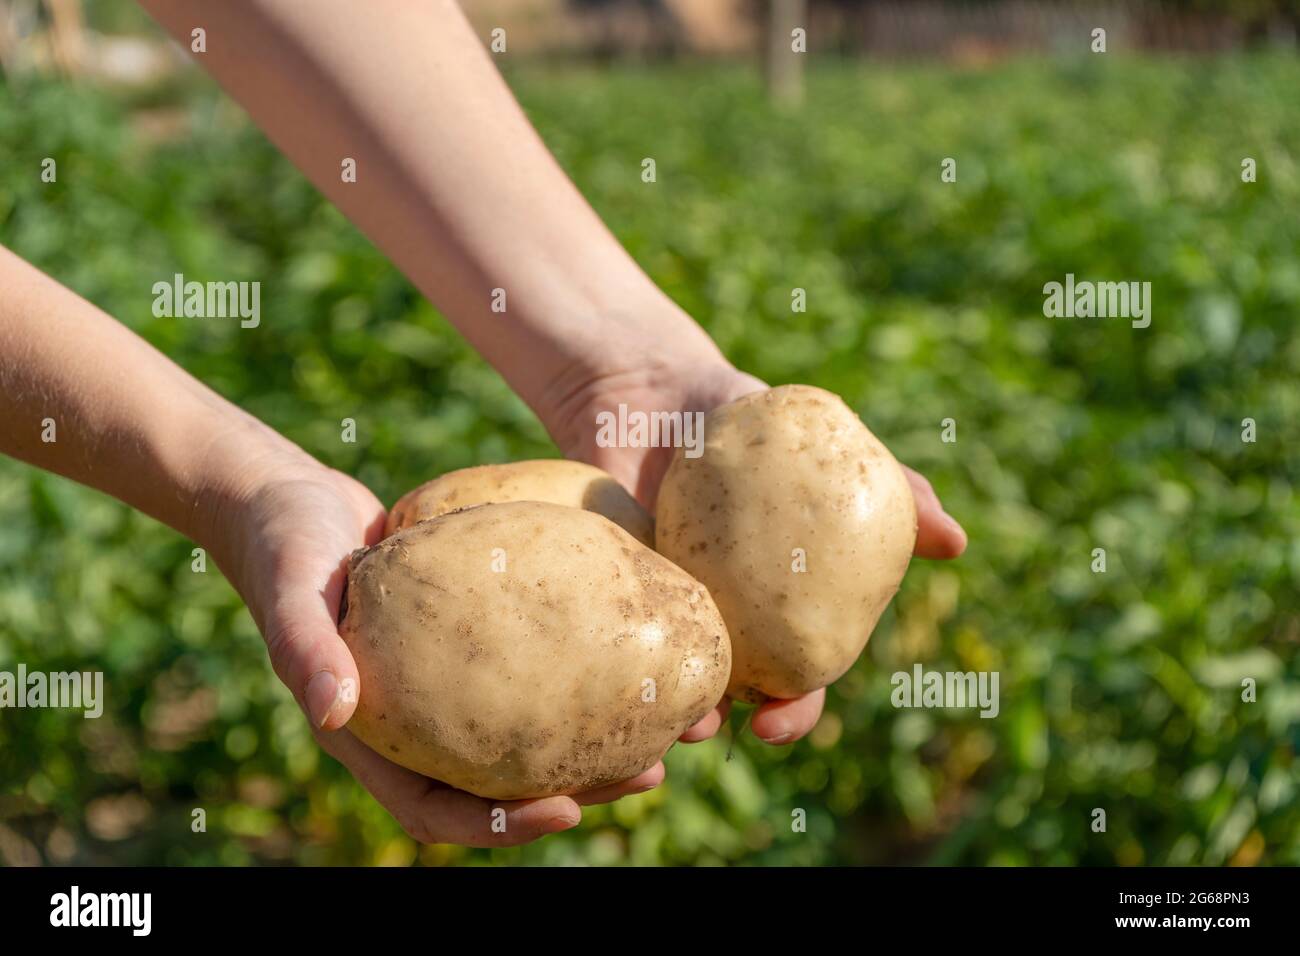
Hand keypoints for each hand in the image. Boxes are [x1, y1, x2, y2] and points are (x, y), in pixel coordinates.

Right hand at [201, 450, 663, 846]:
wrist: (291, 497)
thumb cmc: (284, 543)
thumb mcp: (291, 588)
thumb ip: (304, 649)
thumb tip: (336, 714)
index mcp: (371, 733)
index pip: (435, 807)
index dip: (499, 825)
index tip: (565, 812)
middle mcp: (414, 719)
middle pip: (499, 780)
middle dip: (574, 787)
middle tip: (647, 772)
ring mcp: (443, 681)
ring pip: (525, 730)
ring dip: (590, 738)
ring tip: (663, 725)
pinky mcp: (467, 638)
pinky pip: (529, 667)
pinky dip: (575, 670)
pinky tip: (628, 649)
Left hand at [542, 345, 967, 746]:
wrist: (655, 388)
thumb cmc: (754, 423)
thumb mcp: (824, 448)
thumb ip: (890, 489)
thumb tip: (956, 540)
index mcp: (777, 604)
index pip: (794, 673)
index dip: (795, 708)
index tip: (780, 722)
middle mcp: (721, 616)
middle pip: (734, 689)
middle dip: (733, 721)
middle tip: (729, 728)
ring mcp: (663, 601)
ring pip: (671, 670)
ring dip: (672, 698)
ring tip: (671, 707)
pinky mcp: (610, 583)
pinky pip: (613, 627)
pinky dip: (614, 651)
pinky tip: (614, 659)